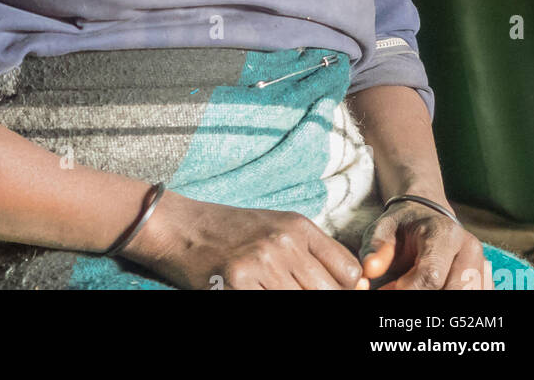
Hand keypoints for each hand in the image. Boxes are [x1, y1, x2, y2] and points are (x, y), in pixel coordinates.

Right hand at [121, 192, 365, 289]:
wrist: (181, 227)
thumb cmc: (230, 230)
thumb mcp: (276, 228)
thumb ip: (310, 253)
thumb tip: (352, 285)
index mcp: (299, 225)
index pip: (349, 271)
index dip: (346, 289)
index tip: (329, 291)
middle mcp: (285, 242)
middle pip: (329, 293)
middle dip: (317, 300)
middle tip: (291, 291)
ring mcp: (263, 263)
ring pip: (302, 302)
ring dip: (291, 302)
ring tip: (269, 290)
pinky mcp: (240, 282)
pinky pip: (272, 308)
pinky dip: (266, 303)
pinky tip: (253, 293)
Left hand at [357, 199, 491, 289]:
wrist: (428, 216)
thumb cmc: (403, 225)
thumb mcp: (382, 227)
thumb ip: (375, 247)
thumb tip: (369, 270)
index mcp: (445, 233)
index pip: (432, 275)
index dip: (410, 290)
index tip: (391, 289)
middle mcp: (470, 249)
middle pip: (453, 292)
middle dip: (424, 298)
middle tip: (399, 290)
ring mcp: (482, 266)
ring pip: (466, 298)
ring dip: (437, 301)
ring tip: (412, 288)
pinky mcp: (485, 280)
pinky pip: (474, 300)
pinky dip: (449, 302)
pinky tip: (430, 291)